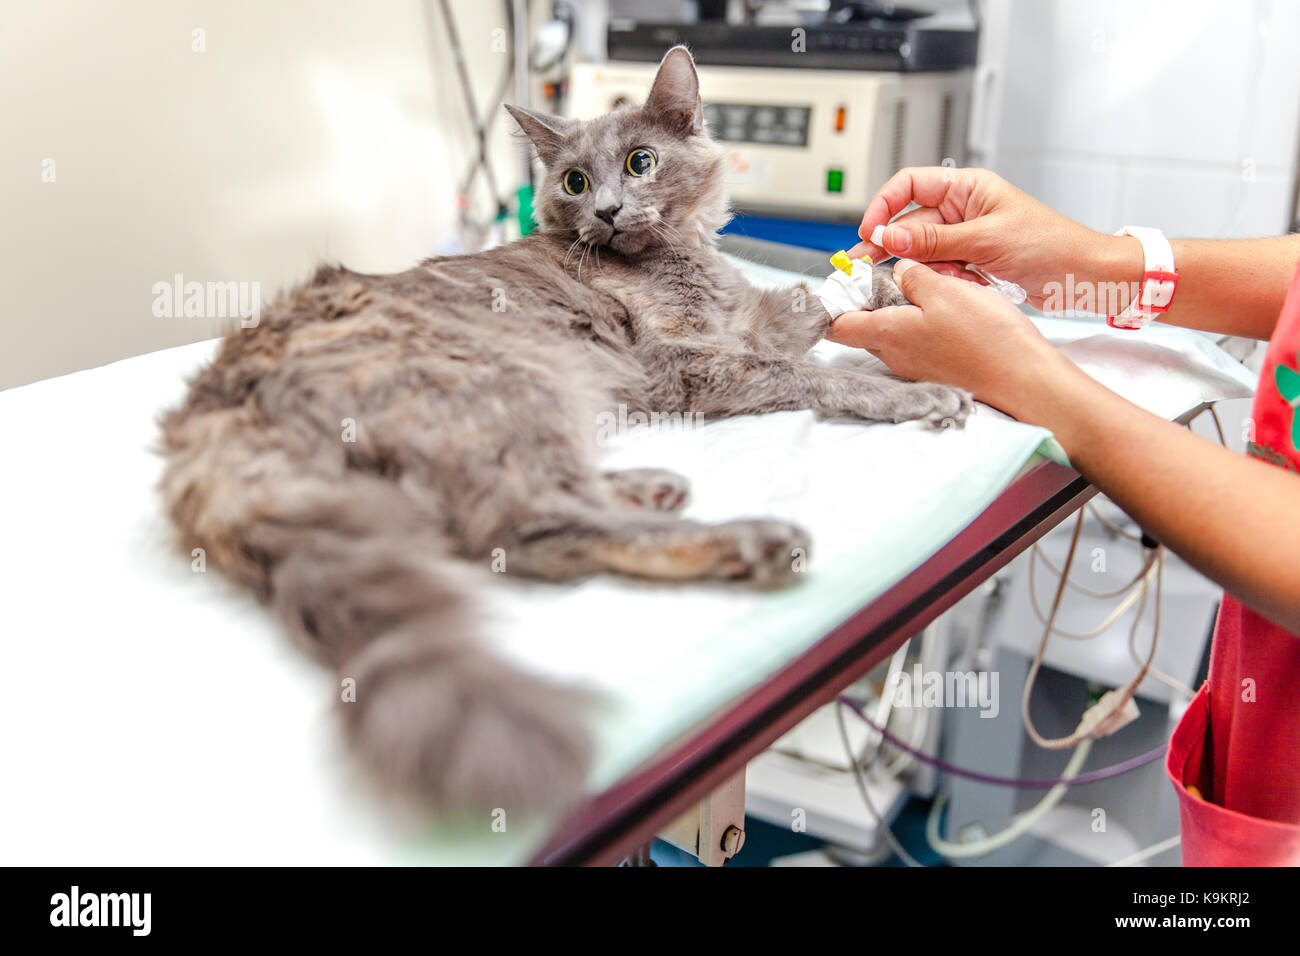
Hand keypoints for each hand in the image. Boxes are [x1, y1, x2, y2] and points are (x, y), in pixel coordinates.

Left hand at [827, 259, 1076, 419]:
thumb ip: (913, 278)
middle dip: (869, 303)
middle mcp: (895, 357)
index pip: (837, 326)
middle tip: (888, 277)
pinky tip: (946, 312)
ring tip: (925, 290)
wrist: (1024, 378)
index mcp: (887, 334)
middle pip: (864, 329)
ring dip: (899, 313)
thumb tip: (898, 271)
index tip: (842, 282)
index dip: (833, 304)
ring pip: (893, 336)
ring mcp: (915, 368)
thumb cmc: (986, 337)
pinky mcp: (937, 371)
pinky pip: (917, 345)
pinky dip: (921, 327)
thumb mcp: (945, 290)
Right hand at [848, 167, 1140, 309]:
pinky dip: (937, 280)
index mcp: (967, 187)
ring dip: (916, 267)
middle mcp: (962, 209)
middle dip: (889, 244)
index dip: (884, 205)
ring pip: (921, 251)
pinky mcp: (970, 263)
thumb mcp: (985, 240)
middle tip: (863, 266)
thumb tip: (889, 237)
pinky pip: (938, 270)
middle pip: (910, 222)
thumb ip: (933, 240)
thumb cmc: (1050, 246)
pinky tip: (945, 287)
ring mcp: (965, 238)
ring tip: (909, 281)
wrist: (1083, 277)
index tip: (869, 230)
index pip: (910, 184)